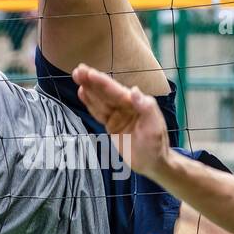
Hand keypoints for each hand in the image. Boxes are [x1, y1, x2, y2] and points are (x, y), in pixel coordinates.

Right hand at [72, 63, 170, 177]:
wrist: (152, 162)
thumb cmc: (156, 144)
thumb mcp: (154, 127)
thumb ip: (145, 107)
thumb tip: (134, 90)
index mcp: (136, 103)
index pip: (116, 91)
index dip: (102, 82)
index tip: (89, 73)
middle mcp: (126, 106)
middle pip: (106, 92)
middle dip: (92, 81)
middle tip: (78, 70)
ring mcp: (118, 115)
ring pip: (100, 100)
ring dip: (88, 89)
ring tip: (77, 77)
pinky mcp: (111, 124)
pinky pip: (99, 112)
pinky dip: (90, 103)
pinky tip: (82, 93)